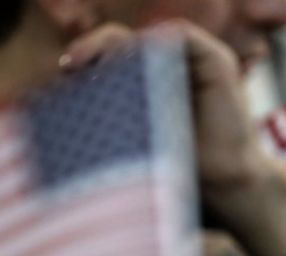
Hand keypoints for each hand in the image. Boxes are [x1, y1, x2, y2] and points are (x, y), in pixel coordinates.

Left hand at [62, 22, 285, 255]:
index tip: (63, 75)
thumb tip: (57, 121)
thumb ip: (111, 124)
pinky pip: (180, 36)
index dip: (87, 58)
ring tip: (93, 66)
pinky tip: (130, 64)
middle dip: (93, 48)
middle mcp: (177, 70)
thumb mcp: (136, 145)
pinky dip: (154, 44)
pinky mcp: (216, 62)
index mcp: (154, 87)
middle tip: (69, 67)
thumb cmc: (184, 178)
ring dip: (117, 45)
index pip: (114, 57)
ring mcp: (198, 64)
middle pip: (126, 42)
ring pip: (149, 37)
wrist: (229, 189)